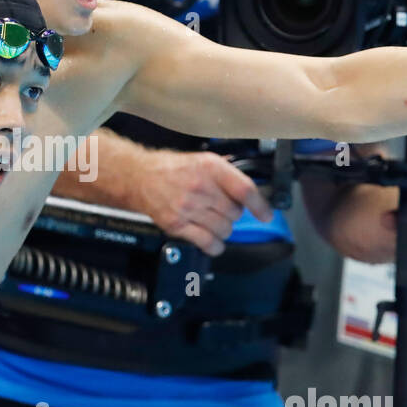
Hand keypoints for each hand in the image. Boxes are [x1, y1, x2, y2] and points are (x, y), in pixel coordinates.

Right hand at [136, 151, 271, 256]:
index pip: (244, 190)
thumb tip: (250, 195)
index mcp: (210, 167)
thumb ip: (226, 175)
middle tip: (221, 209)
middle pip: (235, 213)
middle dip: (233, 214)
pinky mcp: (176, 225)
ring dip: (223, 229)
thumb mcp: (202, 161)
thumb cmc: (172, 169)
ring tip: (212, 220)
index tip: (266, 215)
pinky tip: (212, 240)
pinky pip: (206, 242)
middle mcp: (200, 187)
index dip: (260, 205)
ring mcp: (187, 208)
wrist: (140, 177)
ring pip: (224, 229)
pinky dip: (214, 245)